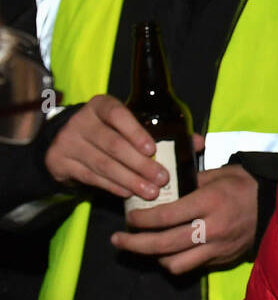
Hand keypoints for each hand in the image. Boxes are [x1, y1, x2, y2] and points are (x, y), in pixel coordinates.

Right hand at [45, 94, 172, 198]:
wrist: (67, 142)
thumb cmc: (110, 132)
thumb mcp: (130, 126)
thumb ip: (162, 132)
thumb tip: (197, 142)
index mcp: (101, 106)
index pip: (117, 114)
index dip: (134, 132)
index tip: (152, 149)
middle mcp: (81, 121)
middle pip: (112, 144)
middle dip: (140, 164)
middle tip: (162, 178)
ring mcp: (68, 141)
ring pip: (102, 163)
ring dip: (129, 179)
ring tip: (151, 192)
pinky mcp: (59, 162)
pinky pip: (90, 177)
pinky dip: (112, 186)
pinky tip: (128, 193)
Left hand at [111, 159, 257, 274]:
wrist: (277, 206)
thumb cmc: (246, 185)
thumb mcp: (220, 173)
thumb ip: (190, 180)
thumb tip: (163, 182)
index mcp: (210, 202)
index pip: (166, 216)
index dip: (142, 219)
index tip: (129, 216)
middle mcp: (212, 228)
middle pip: (164, 244)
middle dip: (135, 244)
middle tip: (118, 240)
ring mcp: (218, 247)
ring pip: (175, 263)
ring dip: (155, 257)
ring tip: (145, 247)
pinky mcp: (223, 259)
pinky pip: (192, 267)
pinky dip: (176, 261)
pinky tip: (169, 251)